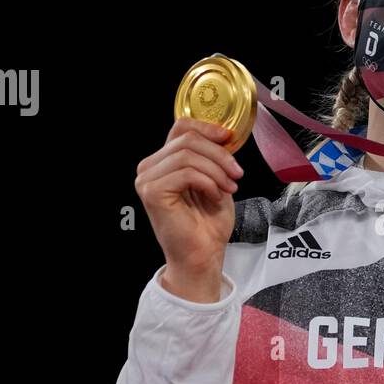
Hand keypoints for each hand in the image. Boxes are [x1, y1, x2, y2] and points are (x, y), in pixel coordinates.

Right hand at [135, 118, 243, 300]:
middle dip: (219, 155)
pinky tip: (215, 196)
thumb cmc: (207, 224)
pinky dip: (208, 183)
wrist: (202, 255)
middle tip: (236, 175)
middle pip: (188, 140)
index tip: (229, 139)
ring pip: (189, 155)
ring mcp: (147, 180)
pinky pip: (186, 173)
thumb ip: (212, 157)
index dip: (207, 128)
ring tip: (228, 189)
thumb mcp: (215, 180)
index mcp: (163, 162)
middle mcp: (150, 168)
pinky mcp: (152, 192)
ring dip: (217, 171)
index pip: (181, 127)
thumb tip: (223, 134)